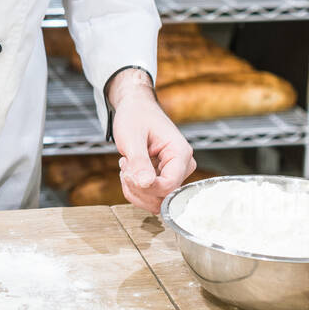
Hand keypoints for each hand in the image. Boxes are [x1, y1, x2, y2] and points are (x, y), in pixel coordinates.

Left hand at [109, 73, 195, 214]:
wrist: (136, 109)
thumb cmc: (135, 117)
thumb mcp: (132, 137)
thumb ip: (139, 162)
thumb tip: (146, 184)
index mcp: (180, 153)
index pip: (169, 186)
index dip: (146, 187)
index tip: (128, 174)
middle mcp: (183, 166)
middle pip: (163, 196)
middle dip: (138, 188)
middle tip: (125, 167)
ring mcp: (175, 173)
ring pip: (156, 200)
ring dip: (134, 189)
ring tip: (127, 166)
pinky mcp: (166, 178)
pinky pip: (151, 196)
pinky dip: (135, 189)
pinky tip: (130, 170)